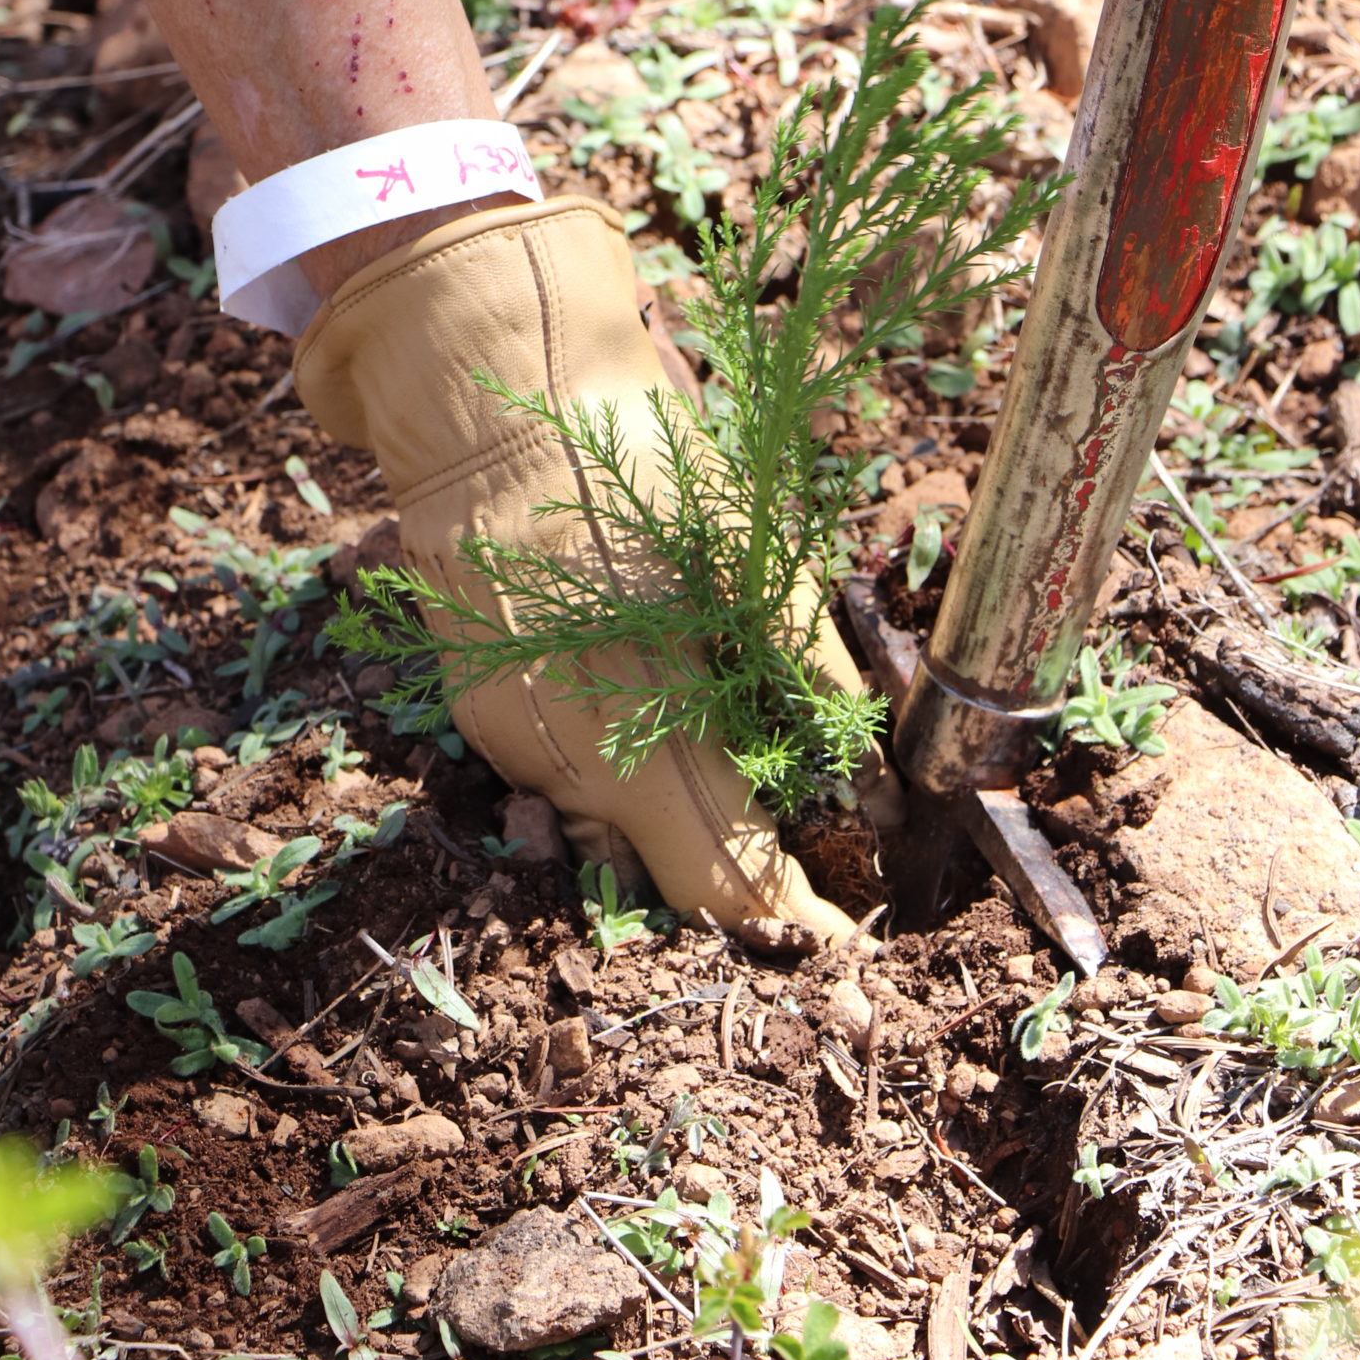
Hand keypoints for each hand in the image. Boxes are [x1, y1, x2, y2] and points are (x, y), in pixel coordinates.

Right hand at [296, 195, 874, 947]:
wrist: (493, 418)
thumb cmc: (643, 475)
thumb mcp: (757, 562)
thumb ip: (815, 680)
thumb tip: (875, 780)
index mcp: (649, 737)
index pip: (730, 886)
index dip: (794, 923)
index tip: (849, 942)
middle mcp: (572, 768)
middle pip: (672, 874)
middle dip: (746, 880)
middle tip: (813, 870)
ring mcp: (516, 749)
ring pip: (617, 830)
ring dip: (682, 823)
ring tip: (741, 776)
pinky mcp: (484, 721)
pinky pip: (570, 779)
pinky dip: (624, 771)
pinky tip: (653, 709)